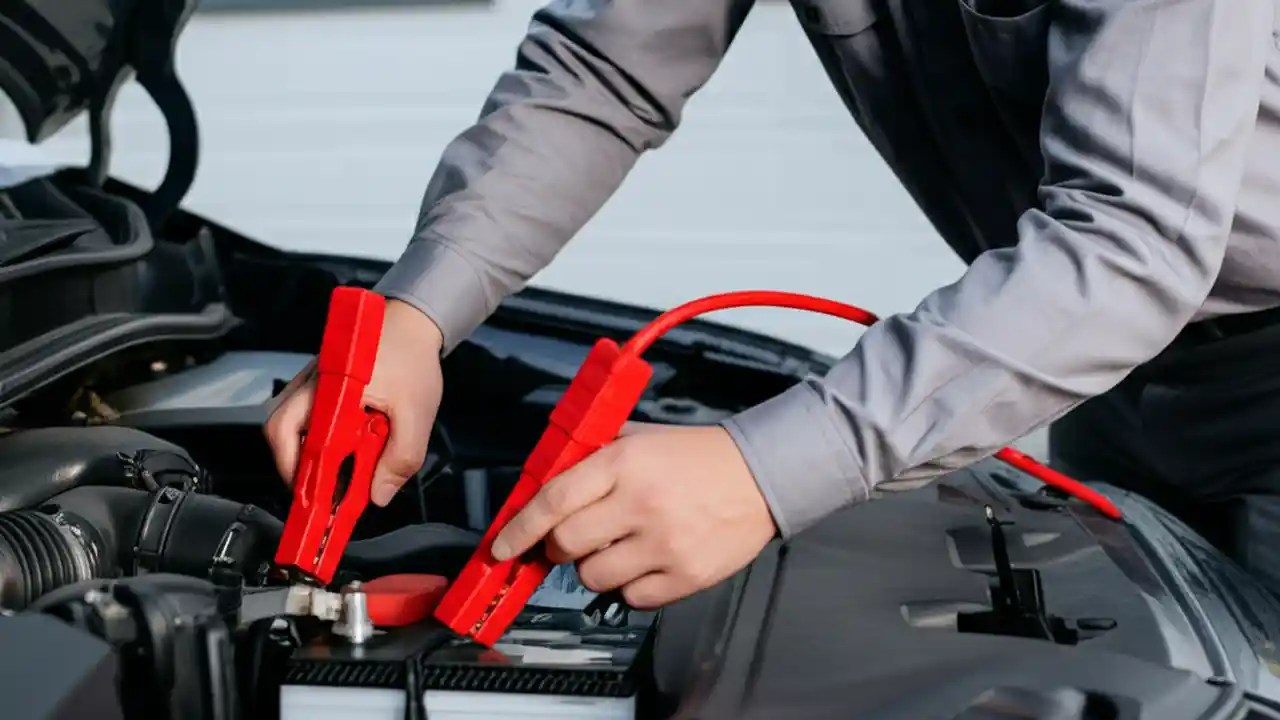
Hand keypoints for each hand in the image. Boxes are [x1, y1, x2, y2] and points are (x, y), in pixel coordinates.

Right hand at [264, 298, 444, 505]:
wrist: (414, 321)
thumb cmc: (413, 360)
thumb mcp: (417, 414)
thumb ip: (401, 458)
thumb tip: (377, 496)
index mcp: (327, 386)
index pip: (288, 431)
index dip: (295, 470)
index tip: (314, 499)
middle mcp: (308, 383)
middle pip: (278, 430)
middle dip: (295, 466)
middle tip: (321, 492)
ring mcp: (310, 382)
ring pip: (289, 425)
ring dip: (307, 454)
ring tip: (333, 477)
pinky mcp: (318, 385)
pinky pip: (306, 418)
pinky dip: (318, 440)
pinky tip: (342, 453)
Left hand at [489, 423, 777, 608]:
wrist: (763, 475)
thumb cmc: (699, 456)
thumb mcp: (641, 439)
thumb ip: (593, 458)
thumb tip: (544, 484)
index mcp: (624, 464)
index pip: (553, 502)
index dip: (519, 529)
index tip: (502, 547)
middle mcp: (641, 504)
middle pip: (565, 545)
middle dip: (557, 547)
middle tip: (569, 541)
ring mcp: (665, 544)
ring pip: (594, 577)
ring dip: (595, 567)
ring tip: (619, 547)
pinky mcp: (687, 576)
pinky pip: (633, 598)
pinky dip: (630, 585)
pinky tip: (646, 561)